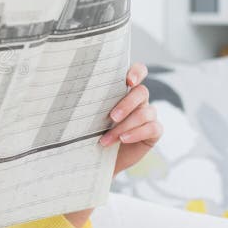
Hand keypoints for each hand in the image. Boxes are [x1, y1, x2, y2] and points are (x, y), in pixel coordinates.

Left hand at [99, 62, 162, 176]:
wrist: (99, 156)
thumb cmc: (92, 131)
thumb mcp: (89, 115)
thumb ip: (90, 102)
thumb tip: (74, 94)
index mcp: (124, 90)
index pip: (138, 71)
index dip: (136, 72)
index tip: (128, 81)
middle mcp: (139, 99)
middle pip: (141, 92)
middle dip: (126, 104)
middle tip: (111, 117)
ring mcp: (148, 114)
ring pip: (144, 113)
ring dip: (124, 126)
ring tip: (106, 139)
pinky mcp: (154, 131)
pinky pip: (152, 128)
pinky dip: (136, 133)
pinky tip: (123, 140)